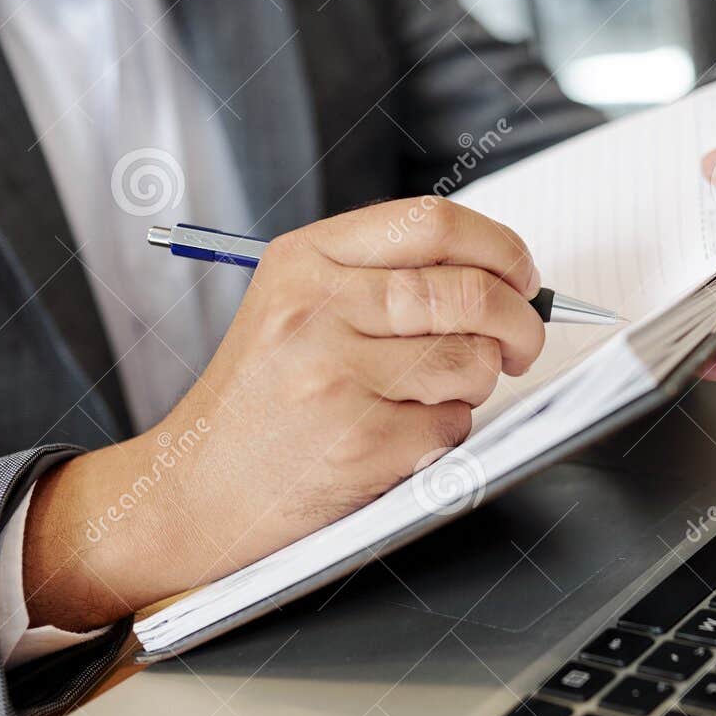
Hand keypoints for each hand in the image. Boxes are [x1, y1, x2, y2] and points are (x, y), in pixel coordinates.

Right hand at [20, 200, 544, 629]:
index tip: (522, 276)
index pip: (432, 223)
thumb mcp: (295, 305)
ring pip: (470, 362)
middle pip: (468, 292)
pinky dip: (444, 435)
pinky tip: (397, 439)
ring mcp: (338, 379)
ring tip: (433, 395)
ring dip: (476, 383)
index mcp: (305, 261)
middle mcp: (318, 310)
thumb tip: (499, 275)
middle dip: (519, 322)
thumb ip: (383, 275)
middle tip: (522, 342)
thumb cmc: (259, 401)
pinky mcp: (361, 445)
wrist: (193, 492)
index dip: (500, 247)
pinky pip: (451, 427)